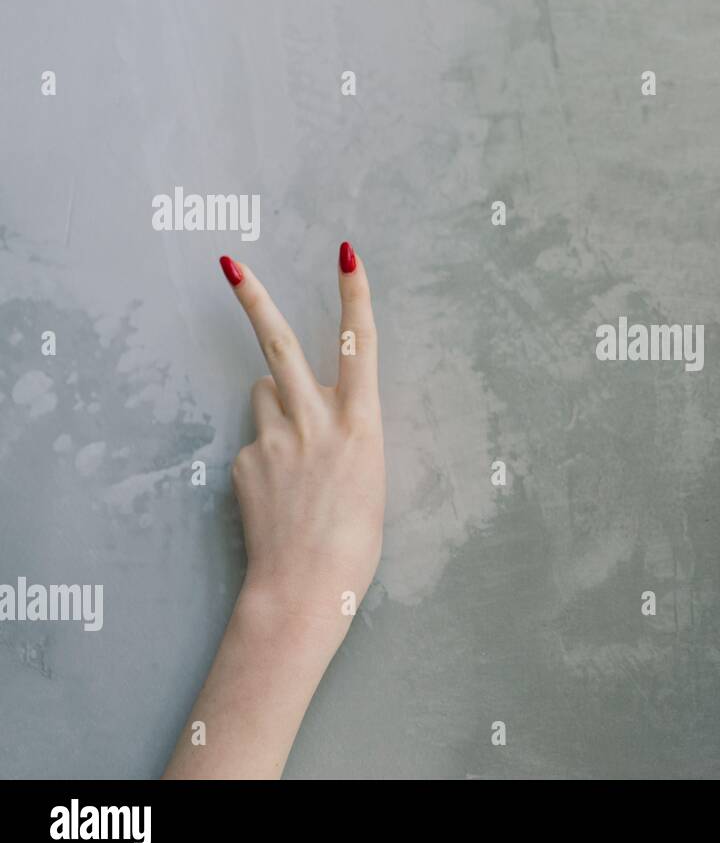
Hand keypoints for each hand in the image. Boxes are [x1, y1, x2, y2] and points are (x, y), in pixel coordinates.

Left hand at [219, 243, 383, 646]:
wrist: (305, 586)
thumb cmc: (354, 539)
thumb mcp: (368, 474)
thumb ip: (340, 429)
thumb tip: (304, 401)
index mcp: (361, 424)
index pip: (360, 346)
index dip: (356, 296)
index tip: (347, 256)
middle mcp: (316, 422)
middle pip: (279, 345)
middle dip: (254, 299)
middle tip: (229, 263)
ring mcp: (274, 440)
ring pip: (265, 395)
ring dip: (277, 406)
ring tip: (296, 455)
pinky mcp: (245, 462)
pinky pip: (255, 440)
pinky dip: (267, 455)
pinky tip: (279, 494)